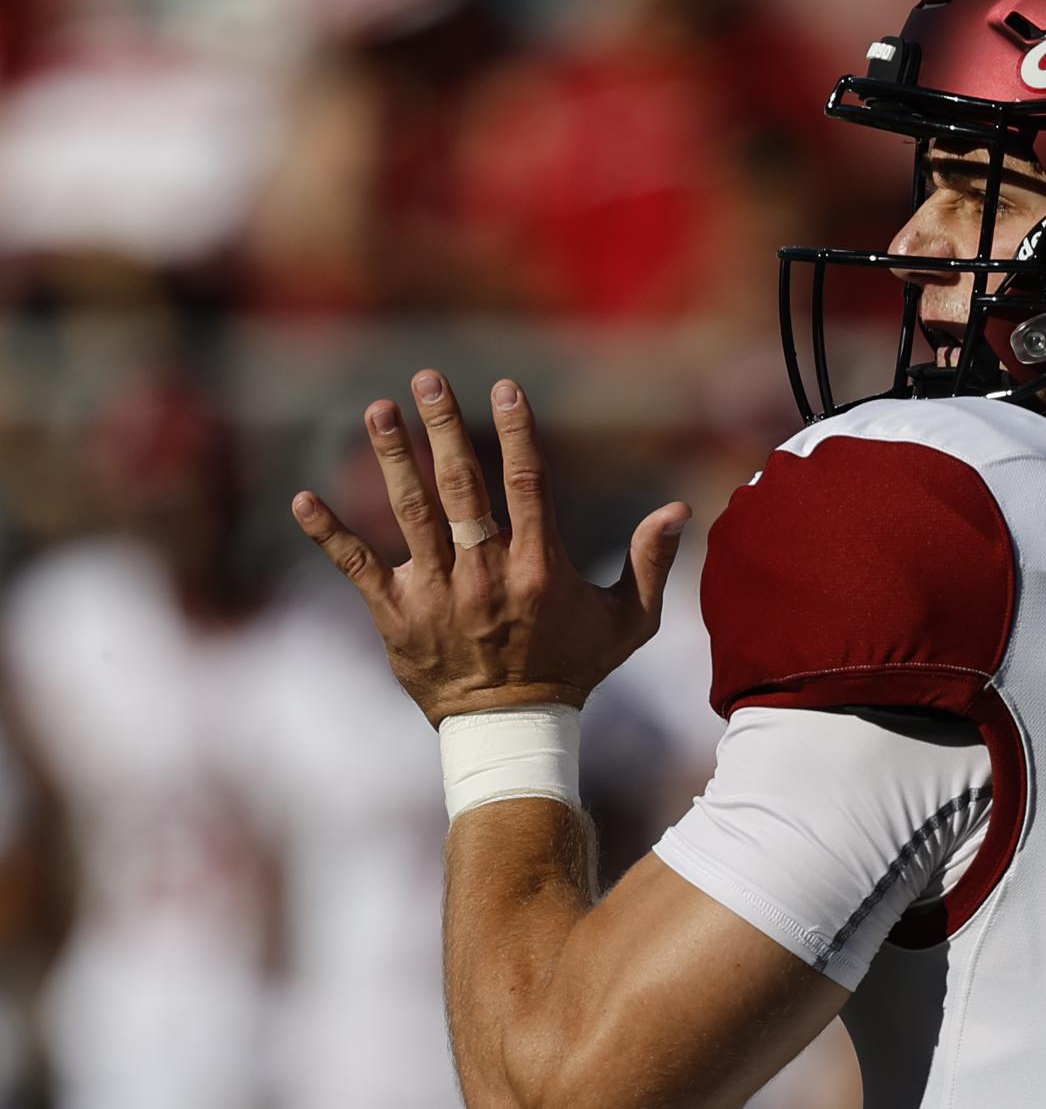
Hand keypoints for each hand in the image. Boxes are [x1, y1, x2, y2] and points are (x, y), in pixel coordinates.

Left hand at [291, 371, 688, 723]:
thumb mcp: (627, 621)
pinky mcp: (397, 615)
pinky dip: (329, 534)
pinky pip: (357, 568)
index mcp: (539, 567)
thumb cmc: (573, 668)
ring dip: (392, 458)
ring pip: (410, 513)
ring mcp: (437, 593)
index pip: (526, 484)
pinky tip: (303, 499)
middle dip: (444, 427)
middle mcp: (485, 574)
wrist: (512, 730)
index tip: (504, 387)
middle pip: (462, 486)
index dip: (516, 431)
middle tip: (428, 378)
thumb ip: (650, 562)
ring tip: (378, 410)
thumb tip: (680, 509)